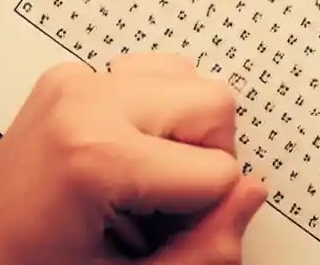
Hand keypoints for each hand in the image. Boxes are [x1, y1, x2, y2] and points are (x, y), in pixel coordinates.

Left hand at [0, 53, 265, 263]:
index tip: (164, 238)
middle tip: (160, 210)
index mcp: (94, 154)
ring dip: (184, 131)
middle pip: (213, 104)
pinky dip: (156, 112)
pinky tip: (130, 156)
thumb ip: (204, 250)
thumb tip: (250, 196)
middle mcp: (83, 103)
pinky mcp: (69, 78)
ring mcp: (74, 83)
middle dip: (205, 162)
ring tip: (143, 182)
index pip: (219, 167)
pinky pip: (151, 73)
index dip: (205, 215)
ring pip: (188, 79)